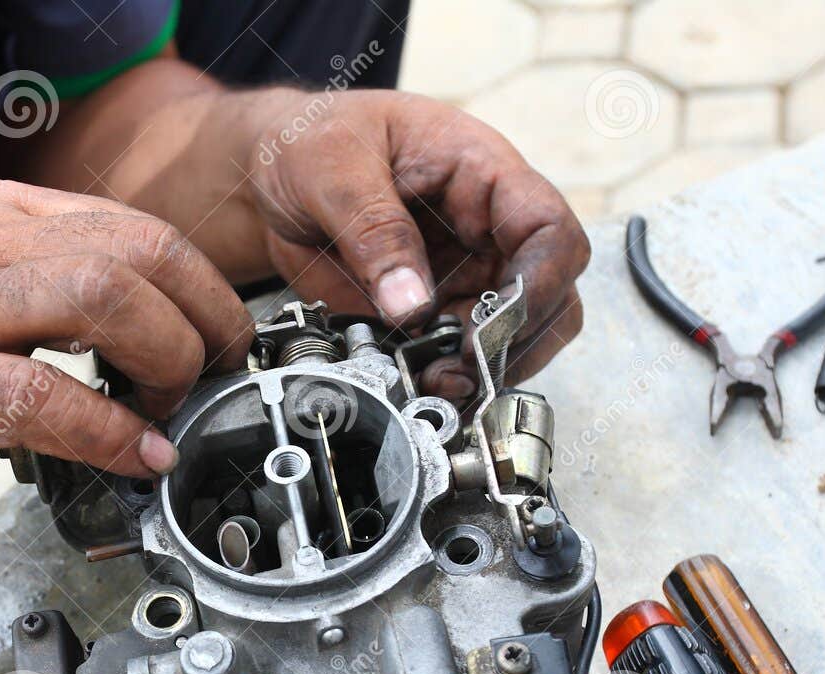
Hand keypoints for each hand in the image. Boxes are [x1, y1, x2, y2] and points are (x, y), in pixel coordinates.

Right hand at [0, 180, 254, 500]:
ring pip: (100, 298)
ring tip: (175, 406)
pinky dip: (108, 430)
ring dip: (165, 358)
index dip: (199, 282)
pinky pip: (42, 395)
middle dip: (201, 317)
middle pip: (135, 251)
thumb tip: (130, 322)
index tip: (221, 331)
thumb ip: (35, 284)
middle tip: (215, 372)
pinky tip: (135, 454)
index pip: (132, 225)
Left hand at [242, 90, 588, 396]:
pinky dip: (447, 378)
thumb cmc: (313, 141)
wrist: (273, 172)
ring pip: (513, 336)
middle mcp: (486, 228)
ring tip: (432, 380)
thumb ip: (375, 232)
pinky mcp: (431, 310)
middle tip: (459, 365)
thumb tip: (412, 305)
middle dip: (514, 340)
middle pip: (551, 295)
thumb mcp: (333, 167)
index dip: (541, 281)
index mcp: (481, 172)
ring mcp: (463, 273)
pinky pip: (459, 355)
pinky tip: (415, 381)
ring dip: (482, 369)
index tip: (499, 323)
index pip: (549, 229)